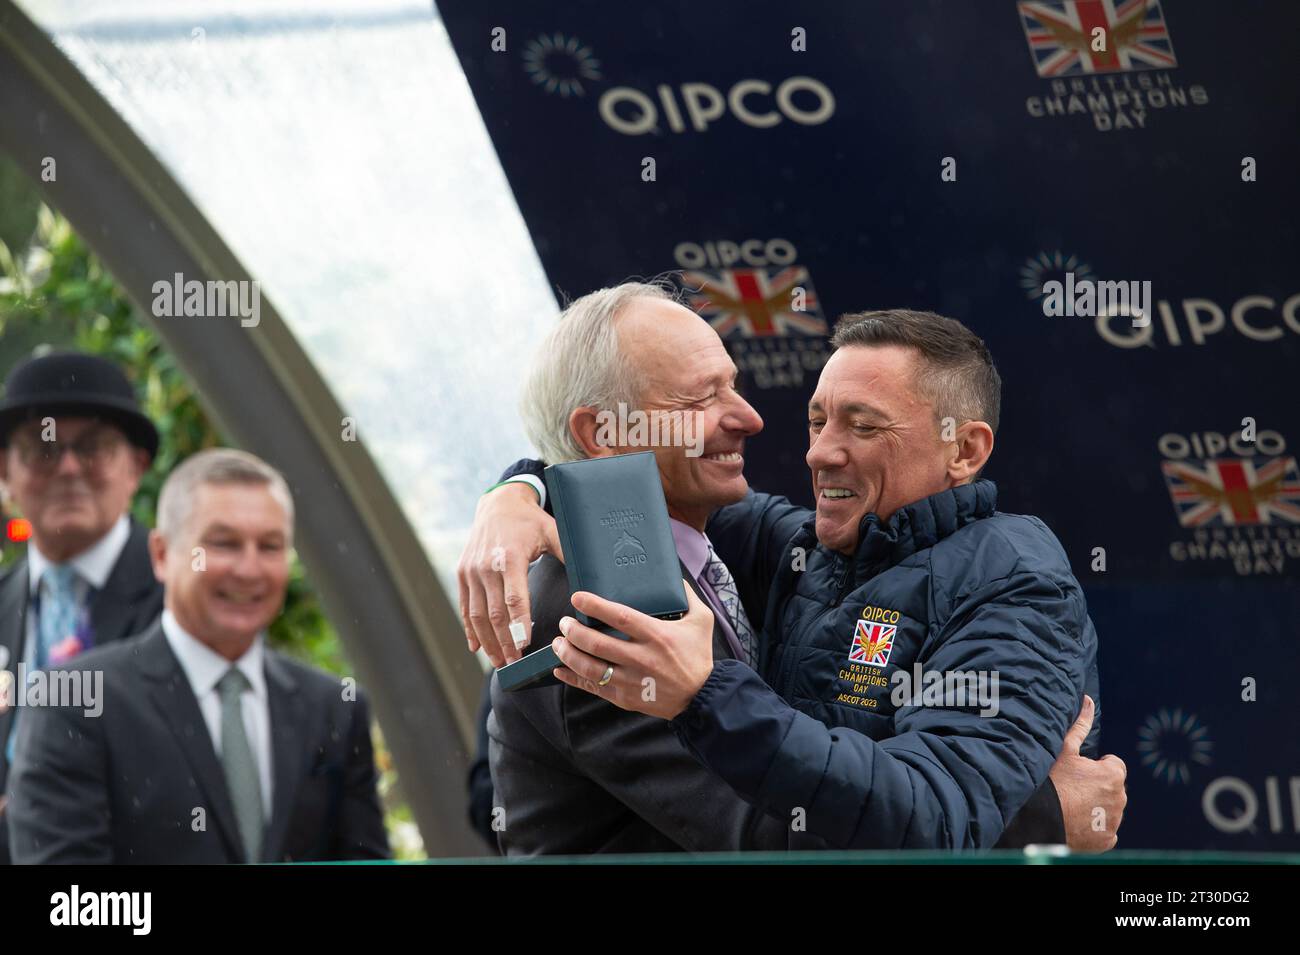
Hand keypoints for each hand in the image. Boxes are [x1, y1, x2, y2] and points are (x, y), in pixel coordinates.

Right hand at [455, 482, 562, 666]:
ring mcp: (471, 570)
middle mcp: (486, 565)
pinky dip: (470, 629)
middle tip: (513, 664)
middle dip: (503, 641)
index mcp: (510, 557)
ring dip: (487, 641)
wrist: (499, 503)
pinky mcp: (462, 573)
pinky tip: (476, 648)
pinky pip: (465, 606)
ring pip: (476, 614)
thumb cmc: (531, 522)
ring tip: (498, 662)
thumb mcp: (553, 532)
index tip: (523, 647)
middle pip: (494, 612)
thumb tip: (591, 583)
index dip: (518, 624)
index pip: (514, 598)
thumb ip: (570, 556)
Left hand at [550, 582, 714, 719]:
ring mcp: (631, 681)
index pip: (620, 617)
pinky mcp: (625, 698)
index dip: (595, 606)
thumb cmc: (699, 655)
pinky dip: (573, 679)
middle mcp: (642, 658)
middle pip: (598, 644)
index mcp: (657, 636)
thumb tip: (672, 575)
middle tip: (563, 622)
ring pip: (591, 668)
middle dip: (574, 632)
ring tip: (558, 642)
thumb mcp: (702, 621)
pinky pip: (593, 688)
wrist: (701, 696)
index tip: (577, 597)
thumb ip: (687, 596)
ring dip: (568, 654)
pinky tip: (560, 669)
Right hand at [1050, 695, 1126, 851]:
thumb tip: (1088, 699)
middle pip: (1112, 788)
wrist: (1041, 818)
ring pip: (1109, 809)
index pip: (1113, 766)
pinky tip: (1077, 822)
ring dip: (1097, 806)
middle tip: (1072, 789)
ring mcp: (1115, 820)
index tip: (1078, 773)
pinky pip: (1105, 829)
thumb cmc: (1052, 780)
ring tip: (1072, 805)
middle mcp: (1120, 797)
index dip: (1094, 768)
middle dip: (1097, 787)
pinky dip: (1095, 827)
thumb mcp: (1064, 749)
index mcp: (1113, 774)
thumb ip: (1081, 725)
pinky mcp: (1108, 839)